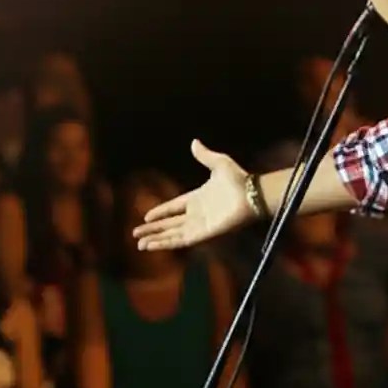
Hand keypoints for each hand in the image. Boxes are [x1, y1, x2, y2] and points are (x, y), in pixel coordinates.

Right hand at [133, 140, 254, 250]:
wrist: (251, 194)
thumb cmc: (238, 179)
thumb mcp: (218, 162)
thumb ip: (204, 155)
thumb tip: (194, 142)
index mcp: (197, 198)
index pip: (174, 207)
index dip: (160, 212)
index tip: (146, 216)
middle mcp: (196, 214)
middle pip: (170, 224)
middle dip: (153, 230)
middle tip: (135, 234)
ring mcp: (199, 225)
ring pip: (172, 235)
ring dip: (156, 239)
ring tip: (140, 245)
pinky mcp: (202, 234)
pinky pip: (180, 240)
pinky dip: (166, 243)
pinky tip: (154, 245)